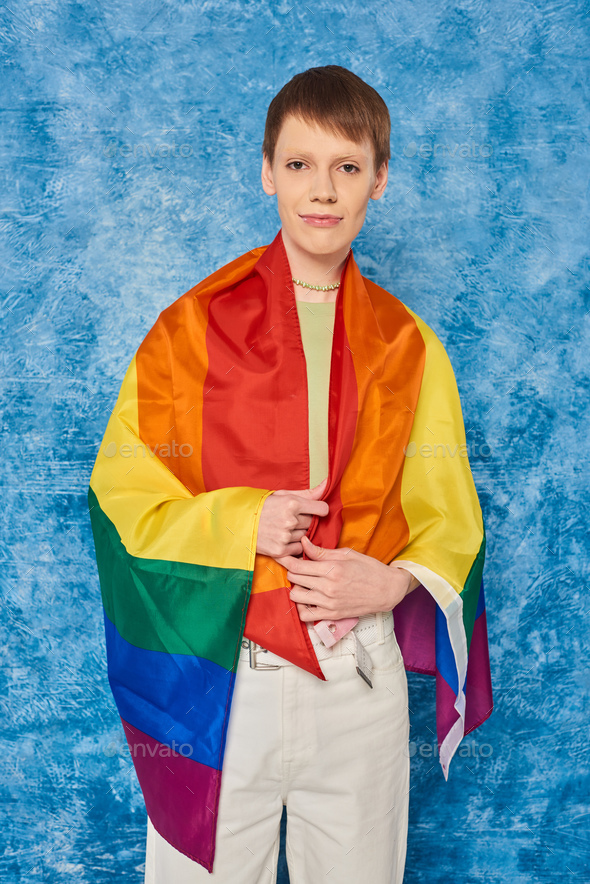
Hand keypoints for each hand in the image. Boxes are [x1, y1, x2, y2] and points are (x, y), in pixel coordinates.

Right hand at [256, 478, 329, 557]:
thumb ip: (307, 493)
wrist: (238, 522)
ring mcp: (285, 536)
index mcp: (292, 503)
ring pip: (305, 536)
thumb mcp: (282, 495)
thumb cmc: (261, 506)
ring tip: (282, 528)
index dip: (318, 510)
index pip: (321, 509)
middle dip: (303, 520)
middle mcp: (290, 520)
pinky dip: (292, 545)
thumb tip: (327, 484)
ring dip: (297, 533)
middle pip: (311, 523)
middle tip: (288, 518)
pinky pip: (298, 549)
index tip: (313, 510)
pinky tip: (280, 538)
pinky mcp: (280, 550)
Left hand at [276, 535, 415, 621]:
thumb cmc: (369, 569)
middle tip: (297, 567)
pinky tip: (307, 599)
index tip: (282, 556)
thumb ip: (322, 551)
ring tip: (303, 583)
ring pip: (296, 596)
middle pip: (294, 578)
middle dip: (292, 571)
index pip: (298, 565)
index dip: (286, 559)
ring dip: (296, 588)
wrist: (387, 590)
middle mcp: (329, 587)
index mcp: (332, 569)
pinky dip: (302, 607)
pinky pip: (306, 615)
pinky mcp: (332, 615)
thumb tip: (303, 543)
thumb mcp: (347, 554)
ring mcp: (329, 603)